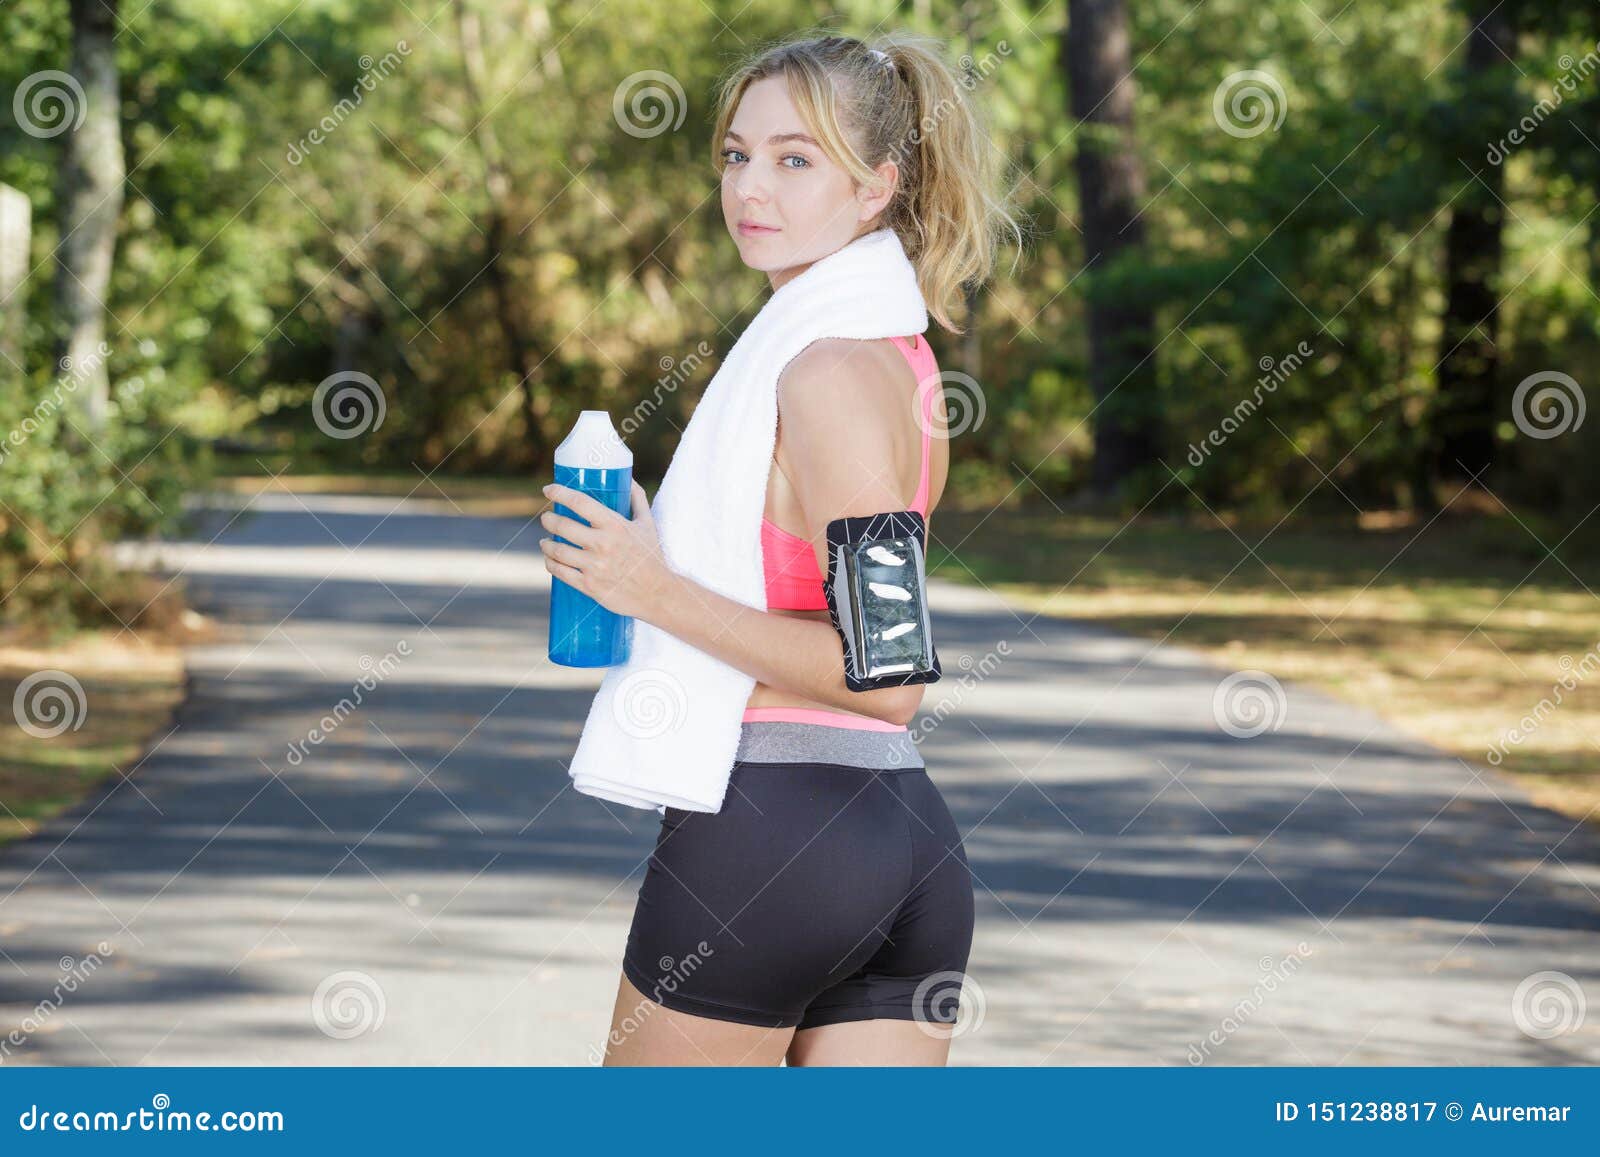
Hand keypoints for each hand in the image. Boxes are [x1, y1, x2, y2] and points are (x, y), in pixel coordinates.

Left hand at [538, 479, 673, 621]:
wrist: (658, 593)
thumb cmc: (652, 557)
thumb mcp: (648, 524)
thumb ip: (637, 498)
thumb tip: (627, 477)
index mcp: (615, 525)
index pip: (580, 502)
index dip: (559, 492)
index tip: (548, 489)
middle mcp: (602, 544)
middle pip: (562, 526)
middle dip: (548, 519)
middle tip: (547, 518)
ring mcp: (594, 566)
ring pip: (557, 550)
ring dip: (546, 544)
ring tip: (545, 541)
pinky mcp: (589, 586)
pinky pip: (560, 572)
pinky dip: (550, 564)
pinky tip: (550, 560)